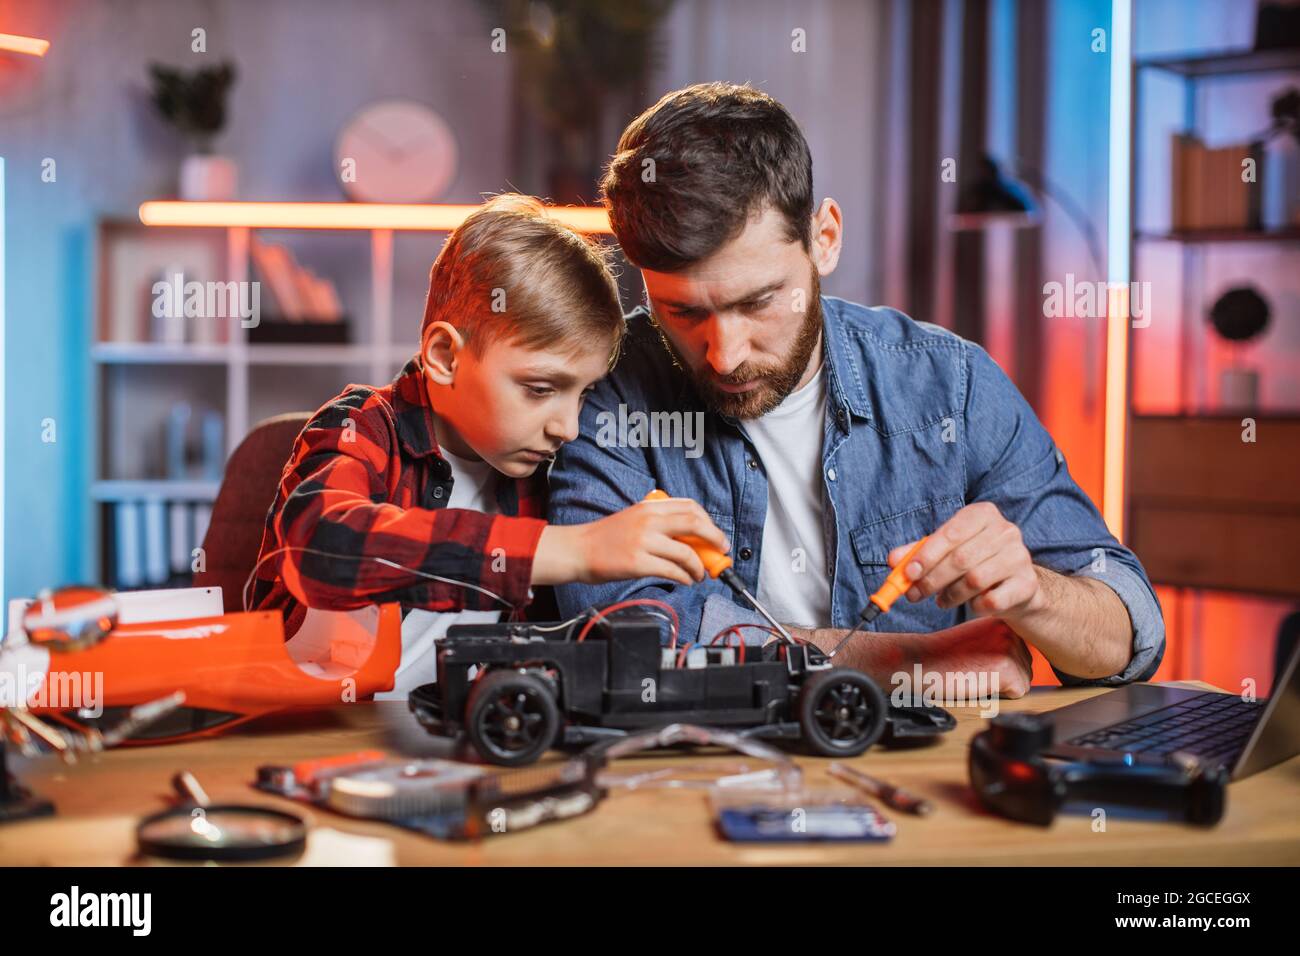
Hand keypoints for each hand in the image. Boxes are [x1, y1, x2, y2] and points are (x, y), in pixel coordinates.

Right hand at [533, 497, 729, 586]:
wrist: (578, 550)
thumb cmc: (606, 538)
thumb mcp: (634, 518)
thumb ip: (660, 522)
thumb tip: (693, 538)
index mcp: (649, 507)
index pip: (690, 507)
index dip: (709, 522)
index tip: (716, 536)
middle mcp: (648, 520)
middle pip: (694, 524)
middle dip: (715, 539)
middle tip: (721, 553)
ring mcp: (642, 541)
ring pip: (686, 552)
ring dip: (699, 567)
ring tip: (699, 574)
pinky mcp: (637, 563)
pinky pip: (672, 571)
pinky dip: (684, 577)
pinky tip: (685, 580)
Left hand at [888, 501, 1042, 620]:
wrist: (1017, 587)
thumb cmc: (976, 562)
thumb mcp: (946, 552)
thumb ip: (919, 553)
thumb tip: (894, 560)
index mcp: (983, 514)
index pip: (951, 533)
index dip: (927, 555)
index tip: (909, 573)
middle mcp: (1006, 530)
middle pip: (960, 558)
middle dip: (932, 579)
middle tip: (914, 594)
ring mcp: (1020, 557)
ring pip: (975, 580)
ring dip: (950, 595)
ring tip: (941, 600)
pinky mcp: (1027, 584)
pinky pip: (992, 600)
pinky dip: (974, 606)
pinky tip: (970, 605)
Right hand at [909, 617, 1033, 697]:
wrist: (917, 660)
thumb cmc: (940, 655)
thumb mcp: (975, 639)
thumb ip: (998, 643)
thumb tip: (1022, 662)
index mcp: (1002, 621)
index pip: (1021, 654)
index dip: (999, 666)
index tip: (976, 661)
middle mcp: (1010, 630)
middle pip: (1025, 668)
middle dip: (1003, 677)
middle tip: (973, 669)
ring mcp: (1009, 647)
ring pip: (1024, 681)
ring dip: (1001, 686)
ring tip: (973, 675)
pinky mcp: (1006, 667)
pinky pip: (1018, 692)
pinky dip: (999, 695)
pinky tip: (976, 681)